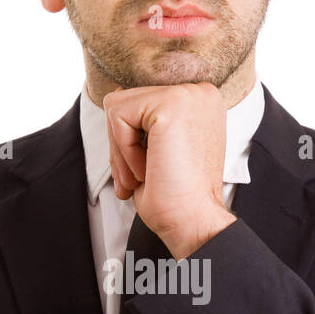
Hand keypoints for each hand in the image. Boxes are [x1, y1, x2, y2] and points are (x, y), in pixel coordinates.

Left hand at [103, 82, 235, 258]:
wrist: (194, 222)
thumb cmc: (176, 196)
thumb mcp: (158, 148)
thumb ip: (142, 121)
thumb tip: (114, 98)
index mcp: (200, 102)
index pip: (141, 103)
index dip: (131, 141)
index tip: (145, 172)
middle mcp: (199, 91)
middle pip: (126, 101)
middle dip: (122, 146)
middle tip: (140, 179)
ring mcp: (187, 94)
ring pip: (117, 107)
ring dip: (122, 150)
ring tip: (146, 175)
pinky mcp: (170, 104)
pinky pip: (117, 116)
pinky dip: (123, 150)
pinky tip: (147, 170)